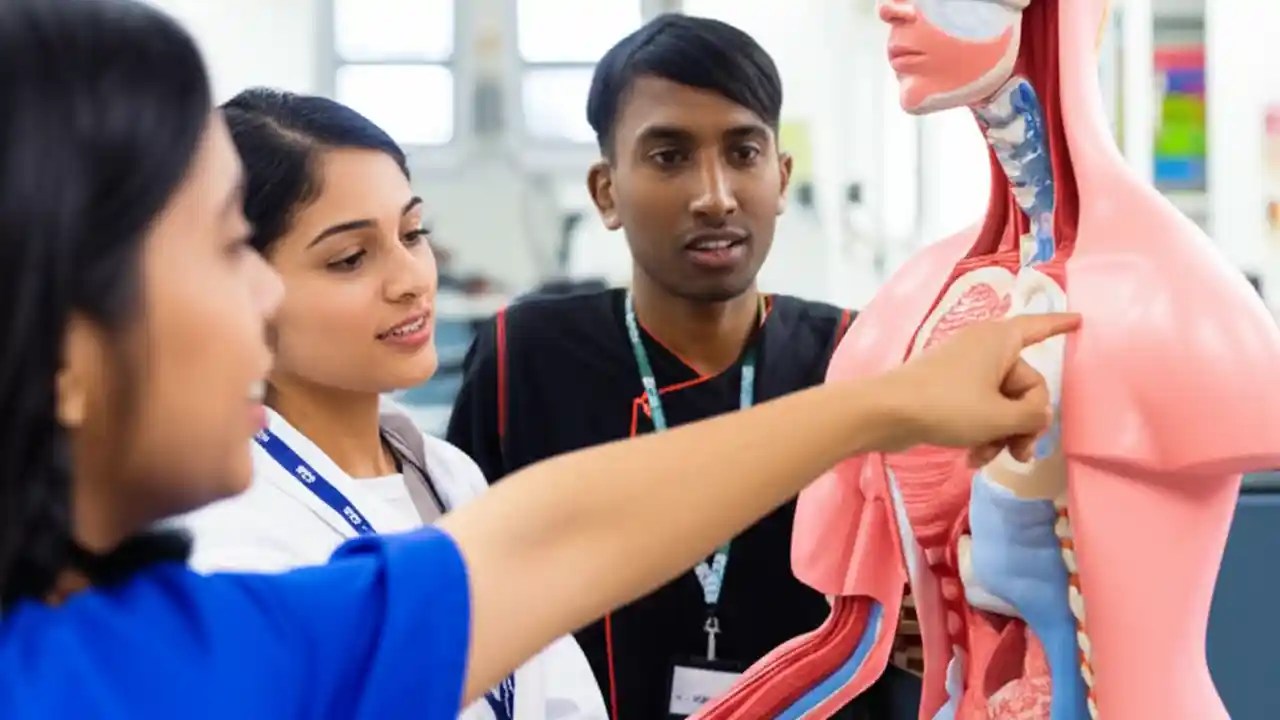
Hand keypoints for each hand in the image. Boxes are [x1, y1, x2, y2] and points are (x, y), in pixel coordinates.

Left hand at [879, 313, 1080, 465]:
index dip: (1060, 324)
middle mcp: (984, 348)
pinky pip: (978, 409)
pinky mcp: (947, 388)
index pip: (1039, 327)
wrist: (885, 413)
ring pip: (1001, 404)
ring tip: (986, 459)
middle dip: (1023, 423)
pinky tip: (972, 459)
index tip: (1080, 319)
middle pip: (1024, 386)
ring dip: (1000, 434)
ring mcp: (964, 369)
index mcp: (1000, 340)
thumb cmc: (946, 406)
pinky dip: (980, 432)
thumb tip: (1039, 416)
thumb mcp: (999, 417)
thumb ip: (1032, 417)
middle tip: (1019, 453)